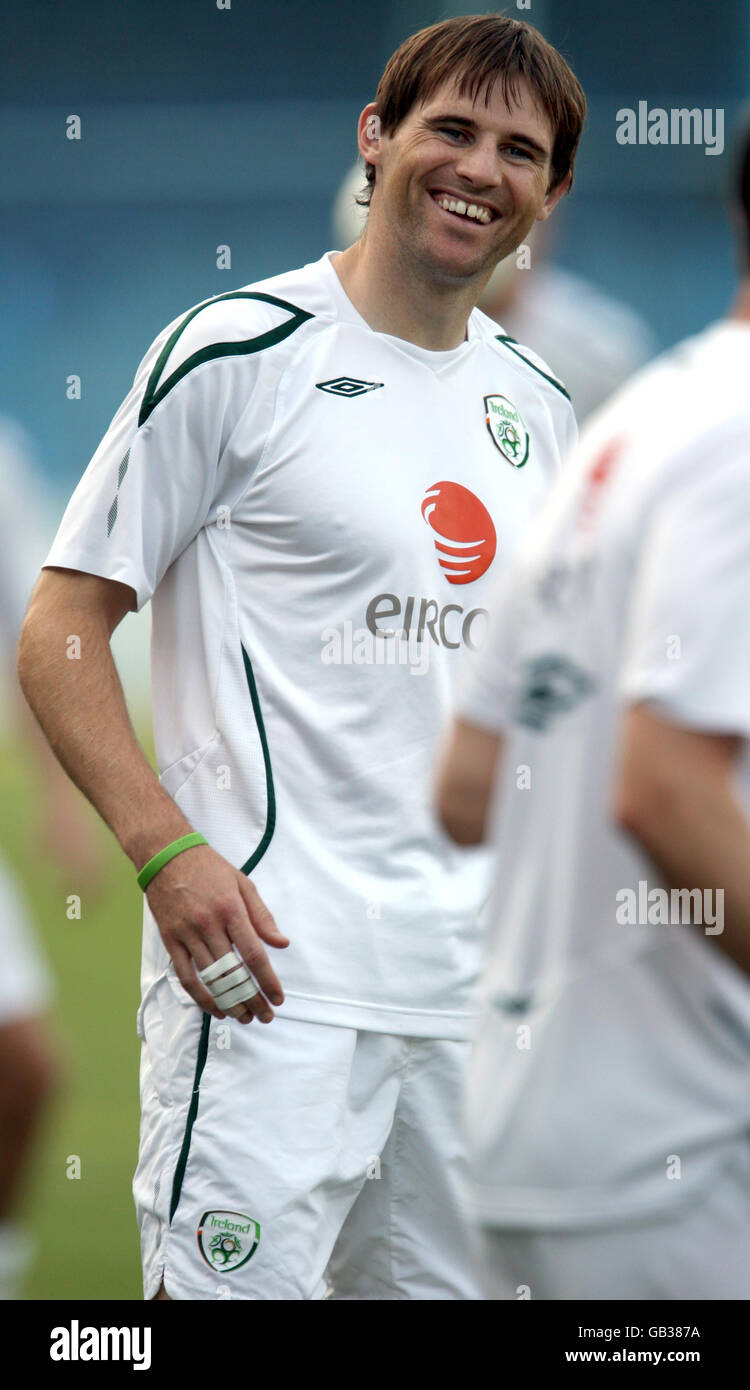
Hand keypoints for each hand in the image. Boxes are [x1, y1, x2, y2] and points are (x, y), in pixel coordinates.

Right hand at [144, 843, 288, 1023]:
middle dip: (252, 999)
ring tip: (244, 1017)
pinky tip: (215, 1008)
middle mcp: (209, 924)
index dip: (268, 981)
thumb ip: (263, 916)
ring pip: (210, 979)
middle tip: (265, 1016)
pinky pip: (186, 976)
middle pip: (233, 973)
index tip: (278, 998)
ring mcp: (187, 934)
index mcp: (231, 909)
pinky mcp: (170, 940)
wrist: (166, 855)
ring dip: (229, 1003)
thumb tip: (281, 943)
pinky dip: (201, 997)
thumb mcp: (243, 884)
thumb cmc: (209, 868)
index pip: (254, 955)